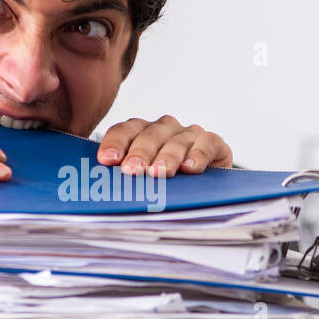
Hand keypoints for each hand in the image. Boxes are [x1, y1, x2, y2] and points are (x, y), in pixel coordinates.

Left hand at [96, 115, 233, 177]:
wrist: (205, 190)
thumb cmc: (167, 185)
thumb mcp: (143, 181)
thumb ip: (125, 179)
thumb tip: (105, 188)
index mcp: (141, 132)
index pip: (124, 131)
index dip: (115, 143)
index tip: (107, 160)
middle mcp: (164, 129)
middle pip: (149, 135)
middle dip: (140, 153)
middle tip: (131, 170)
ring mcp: (189, 134)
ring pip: (176, 140)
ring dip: (167, 157)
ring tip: (159, 173)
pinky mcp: (213, 143)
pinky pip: (207, 142)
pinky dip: (199, 154)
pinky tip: (190, 167)